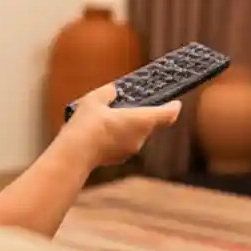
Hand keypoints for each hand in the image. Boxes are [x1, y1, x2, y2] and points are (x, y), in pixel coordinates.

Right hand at [57, 82, 182, 167]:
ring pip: (136, 134)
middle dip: (142, 114)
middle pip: (150, 123)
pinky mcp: (119, 158)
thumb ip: (109, 93)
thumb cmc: (89, 123)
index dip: (173, 107)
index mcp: (142, 120)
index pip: (168, 114)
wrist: (75, 152)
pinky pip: (125, 143)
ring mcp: (131, 150)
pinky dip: (119, 136)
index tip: (175, 103)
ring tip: (111, 117)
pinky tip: (103, 131)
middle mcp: (141, 137)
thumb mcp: (96, 99)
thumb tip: (114, 92)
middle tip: (130, 104)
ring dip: (129, 126)